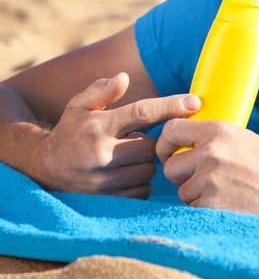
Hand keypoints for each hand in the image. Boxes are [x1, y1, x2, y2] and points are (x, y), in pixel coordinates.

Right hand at [35, 72, 200, 197]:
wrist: (44, 169)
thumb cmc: (70, 132)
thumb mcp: (79, 105)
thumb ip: (101, 90)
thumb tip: (123, 77)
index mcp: (99, 126)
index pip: (142, 113)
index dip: (171, 106)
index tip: (195, 102)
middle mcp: (101, 154)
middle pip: (150, 147)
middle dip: (149, 143)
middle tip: (133, 141)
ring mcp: (103, 181)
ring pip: (148, 171)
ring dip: (145, 164)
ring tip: (126, 159)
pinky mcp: (106, 201)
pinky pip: (141, 192)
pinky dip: (139, 184)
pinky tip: (125, 176)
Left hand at [156, 117, 258, 213]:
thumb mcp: (242, 137)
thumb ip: (213, 135)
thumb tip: (185, 135)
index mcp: (217, 131)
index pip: (171, 129)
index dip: (166, 143)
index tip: (169, 153)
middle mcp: (211, 152)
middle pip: (170, 166)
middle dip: (180, 175)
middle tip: (198, 178)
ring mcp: (210, 178)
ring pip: (181, 190)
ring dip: (195, 194)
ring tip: (221, 191)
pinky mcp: (211, 202)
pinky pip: (192, 207)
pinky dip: (203, 209)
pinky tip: (224, 203)